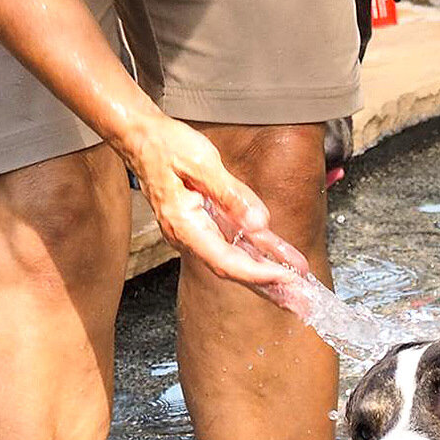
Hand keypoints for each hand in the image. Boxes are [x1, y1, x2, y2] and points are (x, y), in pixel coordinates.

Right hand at [120, 114, 310, 287]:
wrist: (139, 137)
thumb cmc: (164, 145)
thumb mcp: (202, 162)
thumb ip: (232, 194)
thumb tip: (259, 222)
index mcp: (184, 226)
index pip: (226, 260)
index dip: (257, 273)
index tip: (284, 278)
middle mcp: (188, 236)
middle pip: (233, 271)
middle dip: (268, 287)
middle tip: (300, 301)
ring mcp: (196, 232)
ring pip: (237, 261)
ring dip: (267, 275)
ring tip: (298, 290)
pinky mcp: (204, 224)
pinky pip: (233, 244)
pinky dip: (258, 254)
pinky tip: (280, 261)